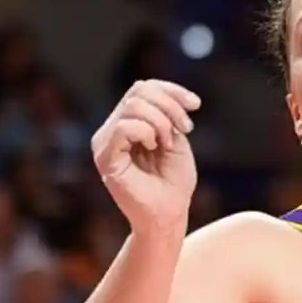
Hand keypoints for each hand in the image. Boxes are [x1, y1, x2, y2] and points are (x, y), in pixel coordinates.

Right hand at [92, 80, 201, 234]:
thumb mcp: (176, 138)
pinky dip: (147, 131)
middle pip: (138, 91)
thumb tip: (162, 92)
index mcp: (127, 123)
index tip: (195, 105)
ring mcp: (105, 143)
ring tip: (168, 143)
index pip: (143, 88)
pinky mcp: (106, 158)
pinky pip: (124, 126)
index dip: (172, 91)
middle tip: (184, 129)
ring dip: (161, 121)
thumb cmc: (173, 182)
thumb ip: (166, 113)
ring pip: (133, 105)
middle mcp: (111, 130)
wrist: (169, 215)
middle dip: (170, 106)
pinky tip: (156, 146)